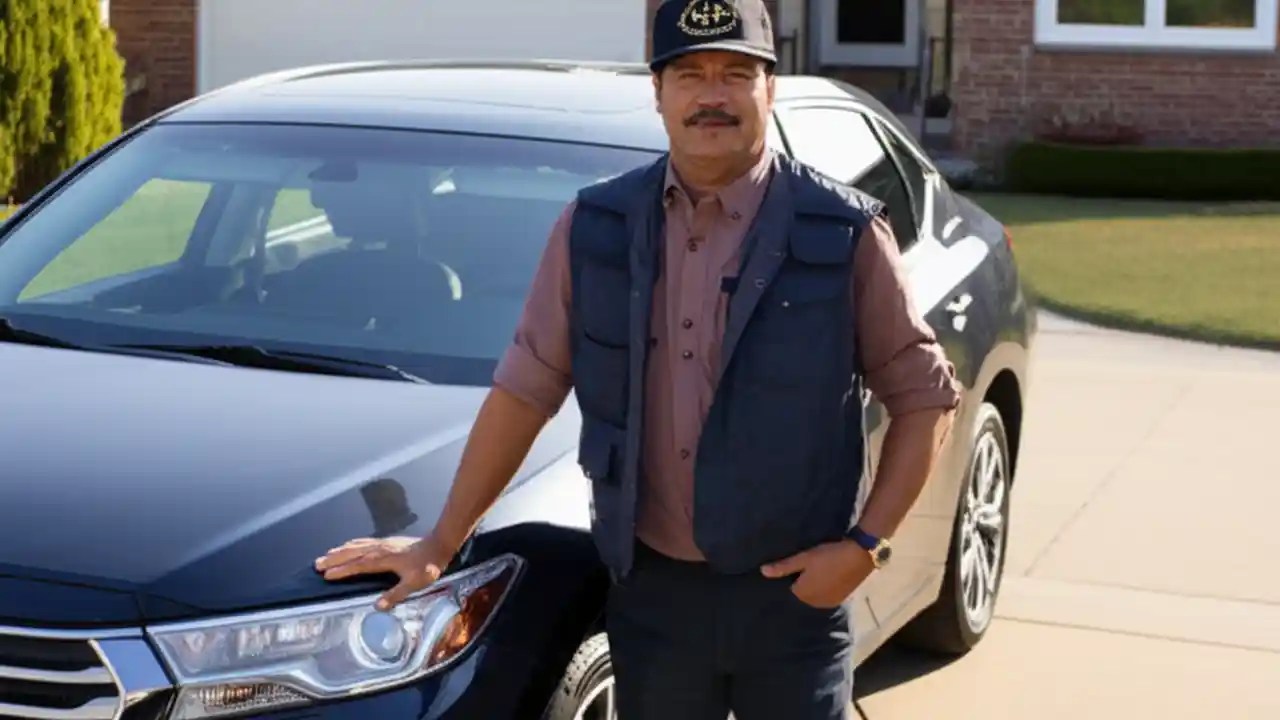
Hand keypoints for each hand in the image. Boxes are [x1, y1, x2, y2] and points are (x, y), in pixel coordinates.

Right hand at [314, 533, 454, 610]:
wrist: (439, 545)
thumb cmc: (428, 567)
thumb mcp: (414, 584)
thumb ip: (396, 594)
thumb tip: (378, 606)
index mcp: (384, 560)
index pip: (358, 565)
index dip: (342, 570)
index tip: (326, 575)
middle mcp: (380, 549)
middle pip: (353, 553)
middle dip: (334, 559)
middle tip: (317, 564)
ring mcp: (383, 544)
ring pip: (357, 546)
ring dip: (340, 551)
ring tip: (325, 555)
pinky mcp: (387, 542)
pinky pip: (364, 542)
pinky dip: (352, 544)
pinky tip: (348, 546)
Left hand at [760, 540, 874, 608]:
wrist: (860, 556)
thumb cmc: (828, 556)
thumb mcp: (804, 558)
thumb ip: (783, 567)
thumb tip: (762, 572)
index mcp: (803, 594)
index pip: (789, 589)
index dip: (791, 577)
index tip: (795, 566)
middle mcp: (815, 604)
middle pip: (803, 593)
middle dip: (803, 583)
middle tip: (807, 566)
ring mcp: (830, 603)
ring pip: (815, 595)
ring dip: (815, 586)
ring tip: (819, 570)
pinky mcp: (842, 599)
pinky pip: (827, 595)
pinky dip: (826, 588)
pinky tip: (830, 575)